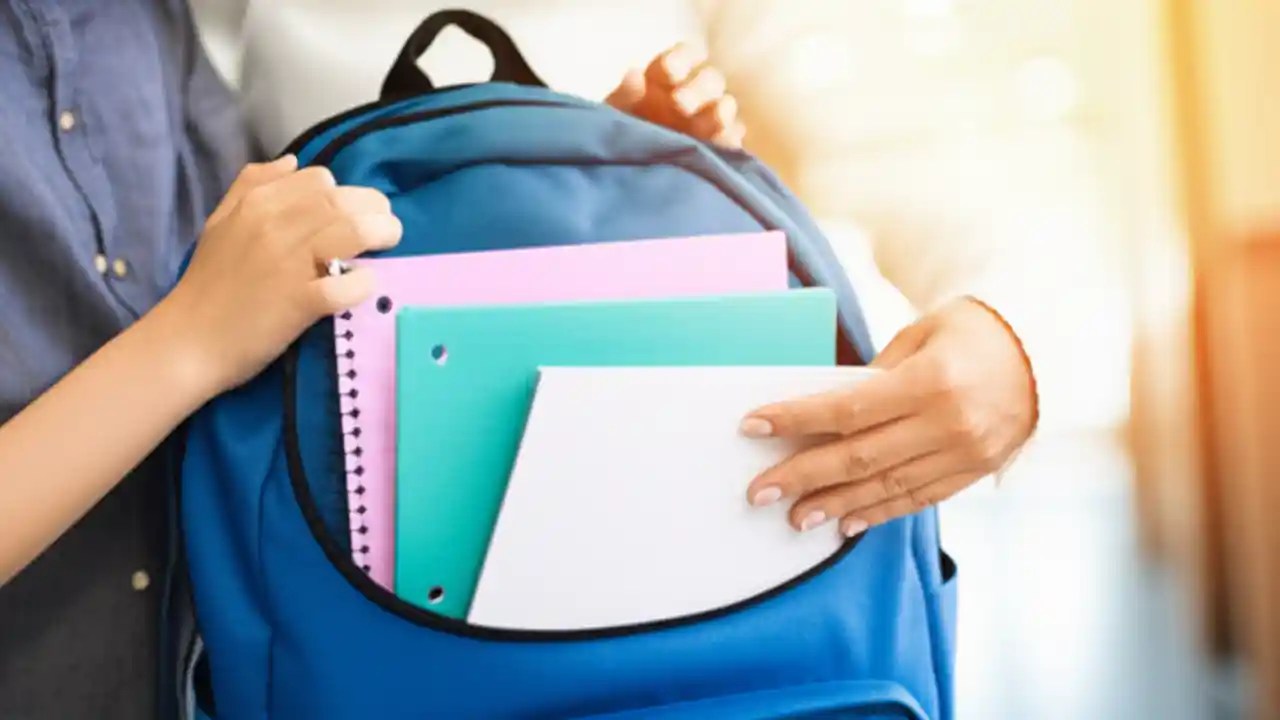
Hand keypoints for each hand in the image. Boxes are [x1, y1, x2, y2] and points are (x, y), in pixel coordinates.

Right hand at [158, 155, 401, 395]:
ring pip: (353, 232)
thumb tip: (292, 162)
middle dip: (376, 210)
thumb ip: (252, 185)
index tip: (355, 211)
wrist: (189, 341)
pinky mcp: (300, 302)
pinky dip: (363, 283)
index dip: (346, 193)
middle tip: (386, 227)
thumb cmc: (208, 283)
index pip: (320, 180)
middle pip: (344, 202)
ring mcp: (289, 264)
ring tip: (388, 245)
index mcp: (257, 203)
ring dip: (381, 234)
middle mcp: (275, 226)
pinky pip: (346, 285)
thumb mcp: (221, 222)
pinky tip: (365, 285)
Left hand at [606, 42, 745, 147]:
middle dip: (699, 89)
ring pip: (726, 107)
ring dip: (719, 113)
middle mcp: (691, 96)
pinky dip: (726, 142)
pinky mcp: (717, 149)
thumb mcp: (611, 116)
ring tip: (703, 127)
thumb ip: (623, 96)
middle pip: (711, 80)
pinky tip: (715, 147)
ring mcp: (707, 122)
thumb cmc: (615, 138)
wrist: (621, 180)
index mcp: (665, 79)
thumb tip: (635, 75)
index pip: (685, 56)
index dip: (682, 59)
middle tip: (680, 105)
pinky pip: (732, 140)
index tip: (669, 72)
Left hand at [742, 298, 1035, 535]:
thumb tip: (826, 412)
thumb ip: (875, 375)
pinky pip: (918, 499)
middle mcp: (947, 424)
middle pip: (858, 457)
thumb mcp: (920, 335)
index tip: (753, 427)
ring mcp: (964, 454)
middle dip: (802, 476)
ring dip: (835, 504)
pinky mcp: (974, 472)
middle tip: (759, 492)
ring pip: (885, 487)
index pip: (846, 410)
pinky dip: (878, 512)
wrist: (1048, 352)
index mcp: (928, 381)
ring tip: (795, 517)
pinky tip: (845, 522)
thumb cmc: (973, 331)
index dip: (795, 420)